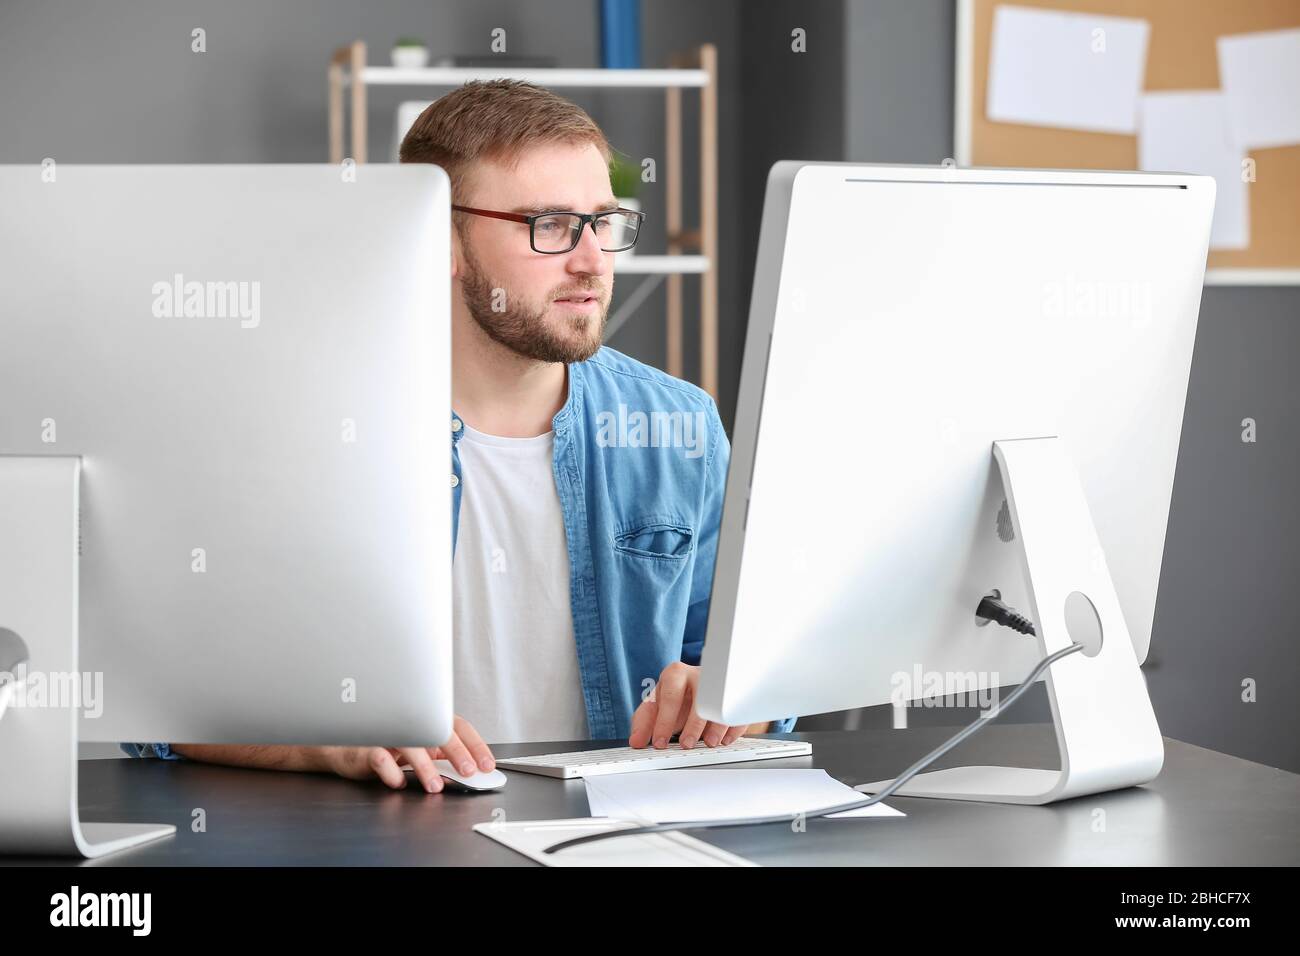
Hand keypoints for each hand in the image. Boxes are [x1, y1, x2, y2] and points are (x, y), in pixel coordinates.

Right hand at [319, 715, 493, 792]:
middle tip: (468, 771)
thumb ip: (442, 758)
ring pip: (411, 744)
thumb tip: (468, 771)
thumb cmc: (389, 745)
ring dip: (425, 767)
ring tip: (435, 786)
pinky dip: (391, 771)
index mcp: (429, 721)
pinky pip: (381, 758)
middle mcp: (411, 724)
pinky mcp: (367, 748)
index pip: (459, 727)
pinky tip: (399, 782)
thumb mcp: (422, 749)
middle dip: (457, 752)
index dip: (476, 745)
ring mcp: (390, 734)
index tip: (487, 765)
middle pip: (438, 732)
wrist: (347, 746)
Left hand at [629, 662, 748, 749]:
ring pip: (722, 704)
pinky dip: (733, 728)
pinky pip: (738, 711)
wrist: (701, 683)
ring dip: (716, 727)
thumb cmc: (677, 695)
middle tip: (686, 745)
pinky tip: (724, 740)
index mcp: (675, 674)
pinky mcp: (735, 695)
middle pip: (698, 699)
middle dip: (692, 726)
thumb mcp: (656, 704)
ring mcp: (719, 684)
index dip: (664, 721)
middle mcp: (698, 675)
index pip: (670, 696)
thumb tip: (635, 741)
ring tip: (709, 743)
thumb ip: (644, 722)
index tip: (659, 743)